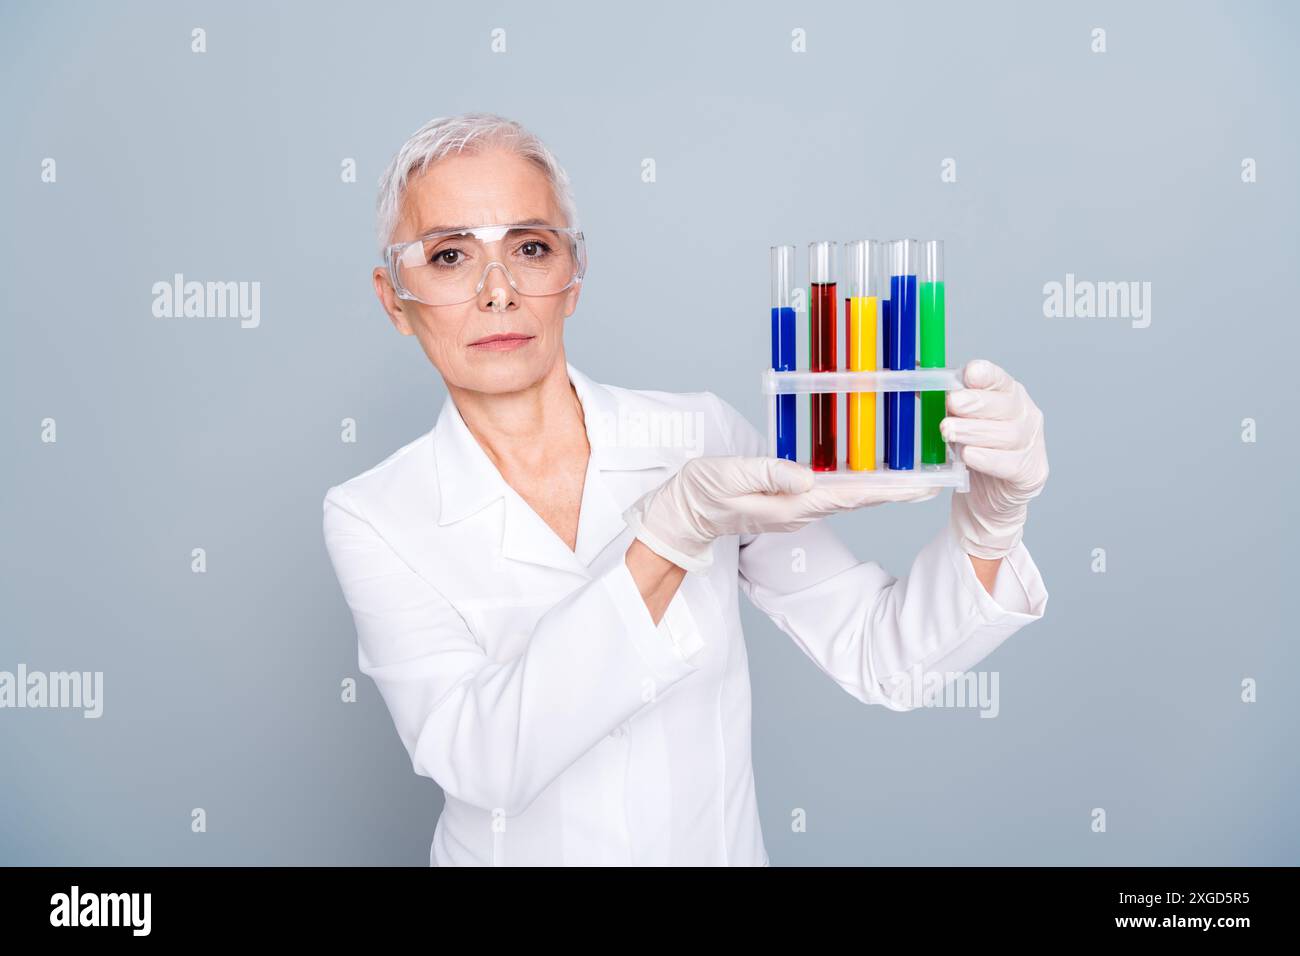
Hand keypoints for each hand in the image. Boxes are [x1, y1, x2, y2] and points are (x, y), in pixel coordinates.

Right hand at [623, 456, 937, 571]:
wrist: (683, 514)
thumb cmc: (701, 492)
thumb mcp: (729, 475)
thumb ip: (767, 473)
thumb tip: (806, 475)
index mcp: (792, 504)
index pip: (851, 495)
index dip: (890, 489)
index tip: (924, 485)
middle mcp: (801, 509)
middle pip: (861, 497)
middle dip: (899, 489)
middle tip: (937, 478)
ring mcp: (797, 507)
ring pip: (850, 495)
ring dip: (883, 486)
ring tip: (915, 474)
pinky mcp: (790, 500)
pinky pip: (834, 492)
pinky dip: (860, 482)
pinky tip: (872, 473)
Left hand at [940, 359, 1048, 559]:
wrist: (988, 497)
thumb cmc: (973, 449)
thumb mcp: (956, 421)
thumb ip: (941, 400)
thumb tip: (914, 380)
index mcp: (1007, 395)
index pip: (1000, 379)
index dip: (986, 375)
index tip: (969, 373)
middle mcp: (1025, 416)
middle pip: (1006, 404)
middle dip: (976, 403)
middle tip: (952, 403)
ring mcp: (1031, 444)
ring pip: (1008, 434)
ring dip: (975, 431)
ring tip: (949, 432)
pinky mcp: (1030, 473)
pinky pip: (1011, 464)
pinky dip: (988, 459)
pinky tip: (969, 456)